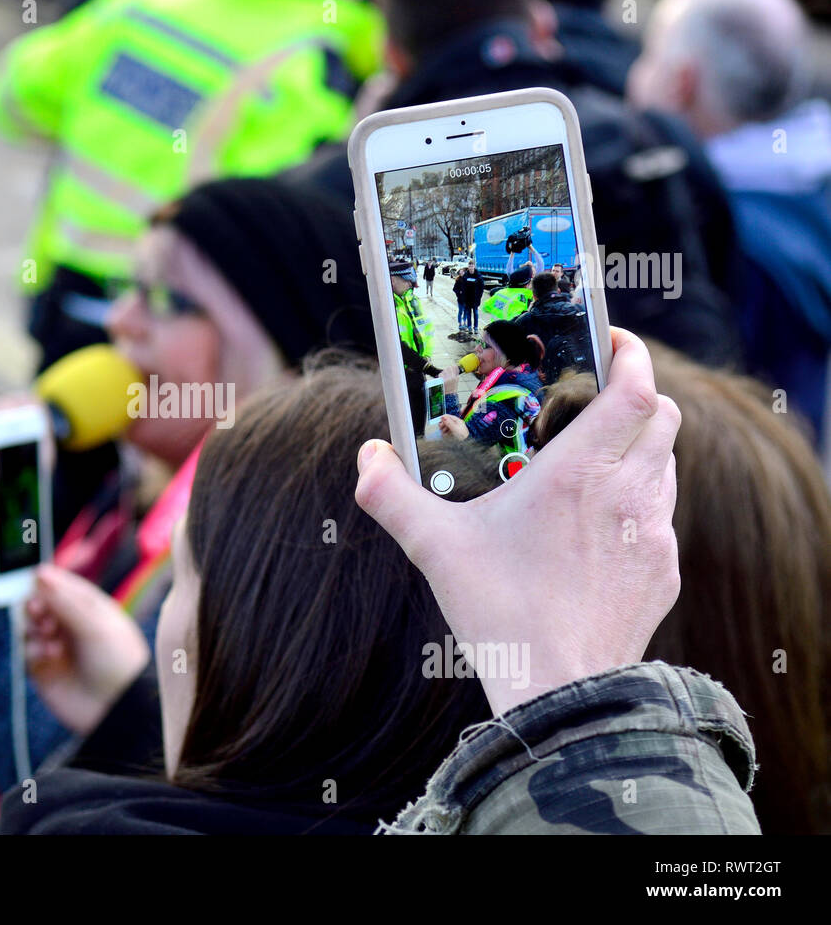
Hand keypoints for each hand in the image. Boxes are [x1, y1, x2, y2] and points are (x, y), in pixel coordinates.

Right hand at [25, 564, 150, 733]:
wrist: (119, 709)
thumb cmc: (118, 661)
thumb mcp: (96, 625)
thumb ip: (65, 600)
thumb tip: (40, 573)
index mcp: (90, 610)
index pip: (63, 586)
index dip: (47, 581)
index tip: (35, 577)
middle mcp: (71, 627)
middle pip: (41, 605)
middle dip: (36, 604)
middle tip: (39, 611)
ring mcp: (57, 648)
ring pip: (30, 627)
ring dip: (34, 626)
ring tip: (49, 634)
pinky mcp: (44, 671)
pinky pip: (27, 652)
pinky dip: (32, 649)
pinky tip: (49, 655)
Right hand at [356, 328, 680, 715]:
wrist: (561, 689)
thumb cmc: (500, 613)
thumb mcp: (433, 547)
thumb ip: (390, 495)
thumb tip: (366, 458)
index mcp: (578, 474)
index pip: (636, 388)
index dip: (632, 356)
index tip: (612, 344)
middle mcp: (627, 495)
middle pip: (663, 416)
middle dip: (637, 396)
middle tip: (595, 400)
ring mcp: (654, 535)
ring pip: (667, 463)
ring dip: (640, 447)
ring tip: (593, 461)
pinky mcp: (663, 572)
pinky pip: (663, 516)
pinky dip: (640, 502)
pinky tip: (599, 526)